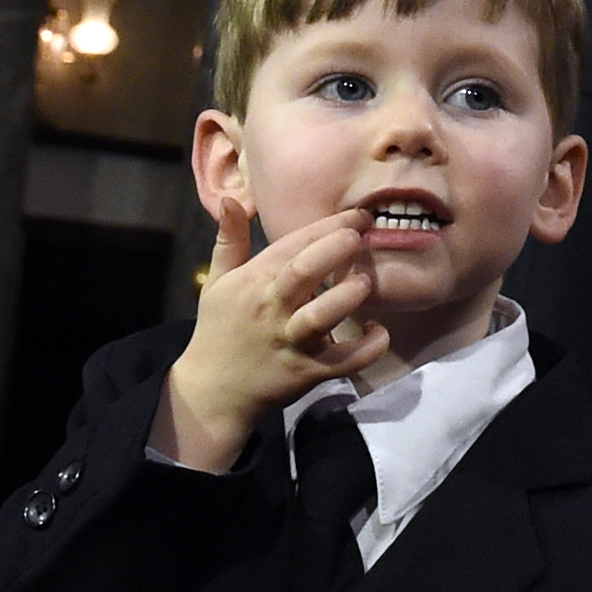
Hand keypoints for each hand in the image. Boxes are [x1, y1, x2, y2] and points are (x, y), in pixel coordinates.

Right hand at [155, 198, 389, 471]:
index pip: (293, 243)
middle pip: (303, 272)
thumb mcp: (217, 282)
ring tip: (364, 282)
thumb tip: (234, 198)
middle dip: (335, 248)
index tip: (358, 216)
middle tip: (361, 235)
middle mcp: (273, 308)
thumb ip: (230, 241)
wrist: (212, 392)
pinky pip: (345, 361)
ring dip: (347, 296)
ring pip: (322, 316)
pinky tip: (379, 330)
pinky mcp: (308, 372)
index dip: (328, 225)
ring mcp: (291, 341)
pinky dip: (368, 347)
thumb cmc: (220, 330)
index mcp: (254, 281)